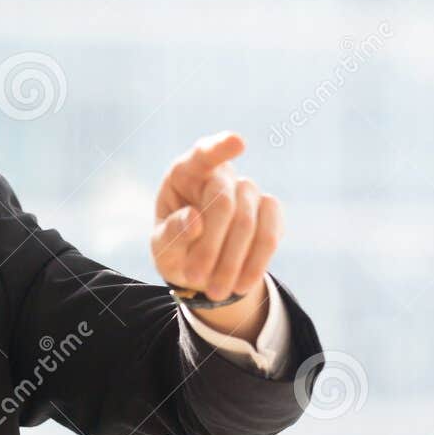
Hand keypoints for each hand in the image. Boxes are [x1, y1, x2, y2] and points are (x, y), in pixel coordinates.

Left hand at [150, 131, 282, 337]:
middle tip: (195, 278)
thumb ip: (172, 233)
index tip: (237, 142)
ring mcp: (248, 190)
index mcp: (186, 173)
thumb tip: (194, 219)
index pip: (203, 155)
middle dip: (210, 245)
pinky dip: (255, 263)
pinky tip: (240, 284)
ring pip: (247, 222)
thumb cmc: (176, 248)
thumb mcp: (162, 246)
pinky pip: (270, 235)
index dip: (219, 149)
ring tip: (214, 292)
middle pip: (223, 201)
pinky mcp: (271, 211)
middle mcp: (220, 175)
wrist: (202, 268)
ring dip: (231, 262)